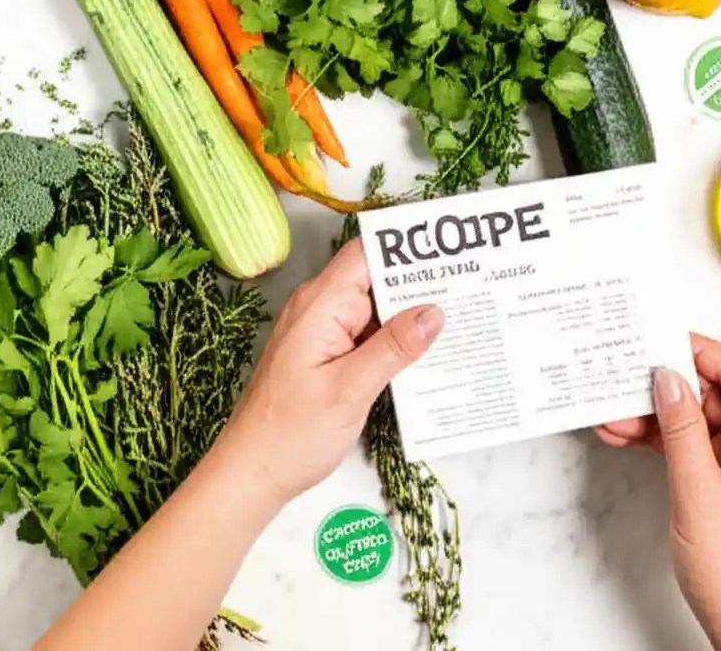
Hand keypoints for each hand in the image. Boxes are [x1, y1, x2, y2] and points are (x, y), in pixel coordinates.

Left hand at [218, 240, 443, 504]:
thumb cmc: (289, 436)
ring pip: (376, 309)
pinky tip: (426, 353)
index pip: (367, 255)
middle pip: (376, 279)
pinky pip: (367, 335)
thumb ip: (394, 348)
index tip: (450, 253)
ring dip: (410, 316)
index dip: (408, 248)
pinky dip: (394, 341)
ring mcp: (322, 333)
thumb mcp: (350, 390)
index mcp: (319, 307)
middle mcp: (318, 310)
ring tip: (459, 320)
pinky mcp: (327, 355)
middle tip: (468, 290)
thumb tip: (433, 312)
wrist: (251, 473)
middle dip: (419, 284)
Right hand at [595, 334, 720, 650]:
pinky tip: (622, 432)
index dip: (700, 352)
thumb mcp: (701, 493)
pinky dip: (654, 437)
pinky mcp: (717, 477)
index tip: (660, 338)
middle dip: (664, 385)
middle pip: (711, 392)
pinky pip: (684, 442)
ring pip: (691, 417)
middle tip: (624, 373)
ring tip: (611, 410)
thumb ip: (682, 430)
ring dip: (651, 413)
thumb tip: (669, 378)